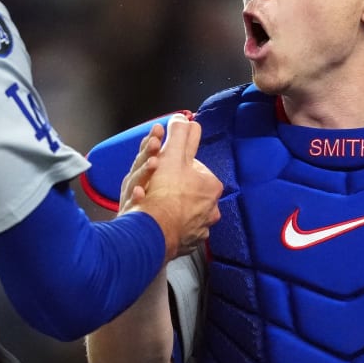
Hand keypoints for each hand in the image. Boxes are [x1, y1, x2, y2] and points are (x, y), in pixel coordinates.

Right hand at [123, 114, 221, 259]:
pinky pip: (178, 230)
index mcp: (211, 186)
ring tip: (154, 203)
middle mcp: (211, 209)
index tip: (161, 165)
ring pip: (184, 212)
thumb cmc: (164, 194)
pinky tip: (157, 221)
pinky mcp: (187, 244)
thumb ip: (179, 135)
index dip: (174, 163)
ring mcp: (200, 230)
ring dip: (171, 206)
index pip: (193, 167)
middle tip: (156, 185)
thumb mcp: (171, 156)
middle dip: (174, 185)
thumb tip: (184, 118)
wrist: (152, 232)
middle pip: (189, 190)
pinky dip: (168, 224)